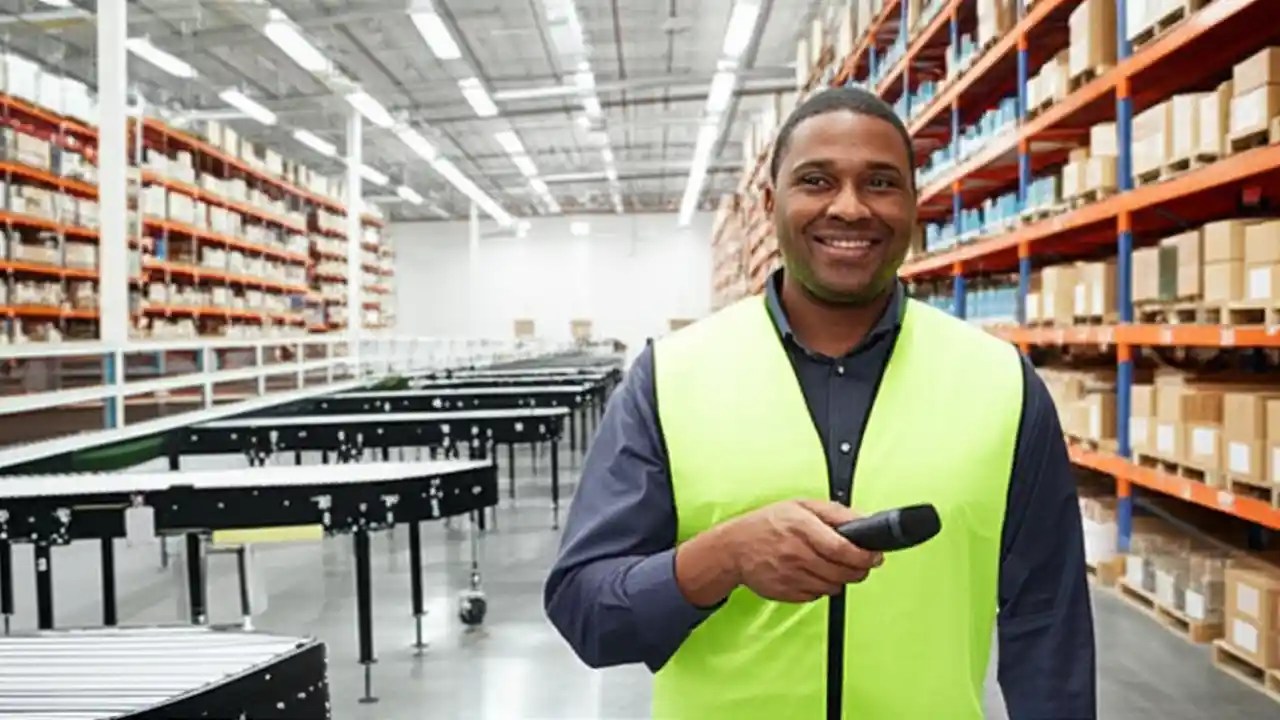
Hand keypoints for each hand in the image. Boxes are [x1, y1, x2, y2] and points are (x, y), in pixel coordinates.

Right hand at [725, 499, 882, 602]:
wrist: (733, 548)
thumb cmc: (767, 524)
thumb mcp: (801, 505)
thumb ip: (835, 512)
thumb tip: (862, 520)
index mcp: (802, 528)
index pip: (843, 548)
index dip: (865, 555)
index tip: (875, 556)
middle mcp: (796, 553)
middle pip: (843, 571)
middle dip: (859, 569)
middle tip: (860, 562)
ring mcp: (791, 576)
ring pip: (834, 586)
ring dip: (841, 578)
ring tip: (832, 565)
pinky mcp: (788, 593)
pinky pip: (817, 596)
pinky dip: (822, 586)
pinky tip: (813, 573)